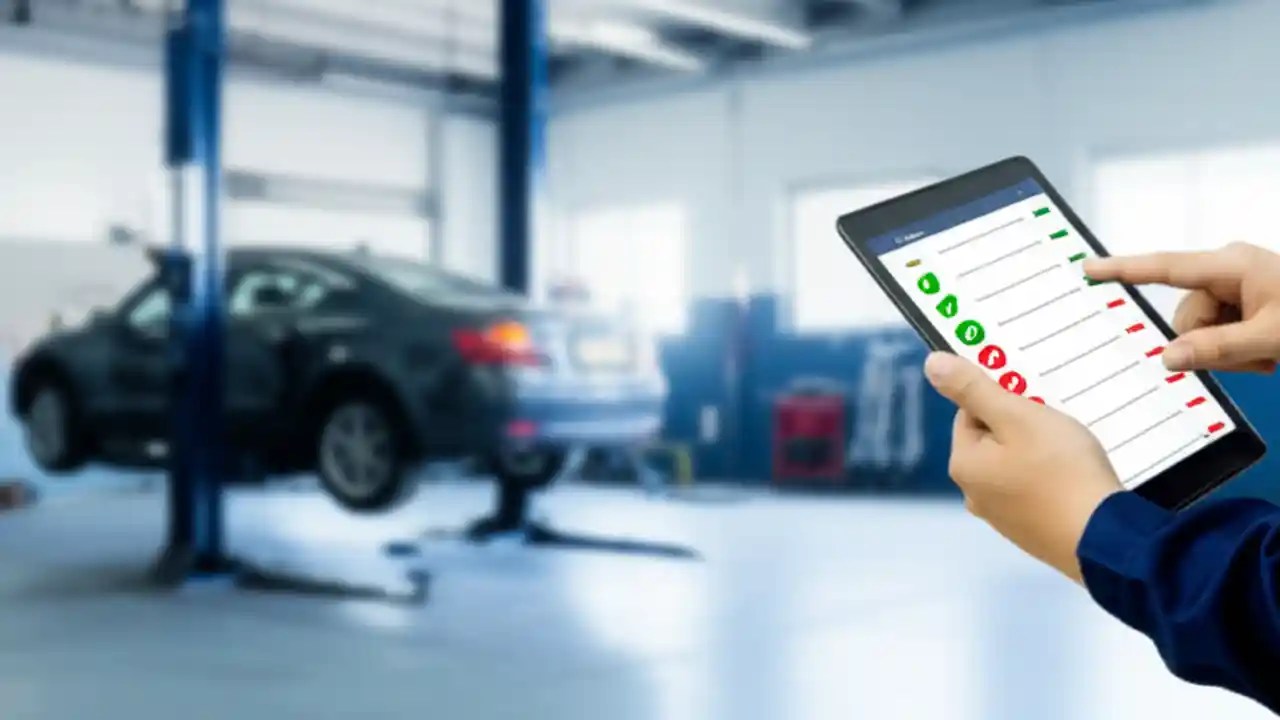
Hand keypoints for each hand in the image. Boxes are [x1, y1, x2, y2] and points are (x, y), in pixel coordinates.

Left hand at [924, 352, 1122, 582]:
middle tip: (1057, 426)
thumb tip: (932, 364)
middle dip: (1023, 427)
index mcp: (963, 465)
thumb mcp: (1017, 417)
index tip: (1036, 403)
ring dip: (1039, 453)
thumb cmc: (1060, 470)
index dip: (1004, 401)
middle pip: (993, 440)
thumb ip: (973, 389)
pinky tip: (1074, 479)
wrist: (1104, 537)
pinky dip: (1050, 480)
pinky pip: (1033, 491)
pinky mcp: (1030, 532)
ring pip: (1015, 465)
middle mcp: (973, 494)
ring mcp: (1002, 518)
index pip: (971, 413)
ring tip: (1070, 452)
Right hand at [1084, 242, 1279, 373]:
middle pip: (1186, 315)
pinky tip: (1268, 355)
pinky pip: (1219, 332)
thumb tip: (1168, 357)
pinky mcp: (1247, 302)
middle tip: (1253, 360)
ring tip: (1267, 358)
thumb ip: (1216, 348)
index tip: (1088, 267)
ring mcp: (1238, 286)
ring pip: (1202, 329)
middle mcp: (1228, 270)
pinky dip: (1239, 350)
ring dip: (1228, 352)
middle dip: (1209, 344)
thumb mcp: (1270, 339)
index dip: (1124, 270)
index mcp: (1230, 265)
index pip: (1165, 268)